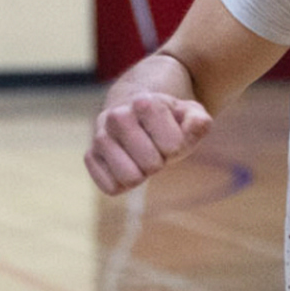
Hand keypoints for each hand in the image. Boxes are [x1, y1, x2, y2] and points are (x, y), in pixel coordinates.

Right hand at [85, 91, 213, 194]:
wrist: (134, 113)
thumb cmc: (167, 120)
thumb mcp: (189, 115)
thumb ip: (199, 121)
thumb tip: (199, 123)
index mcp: (144, 102)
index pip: (173, 146)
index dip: (177, 147)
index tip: (170, 136)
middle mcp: (117, 116)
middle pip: (151, 165)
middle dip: (159, 162)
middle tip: (154, 149)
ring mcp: (100, 135)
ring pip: (129, 178)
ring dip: (141, 174)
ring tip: (140, 157)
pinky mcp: (90, 155)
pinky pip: (110, 187)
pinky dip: (124, 184)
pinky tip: (126, 165)